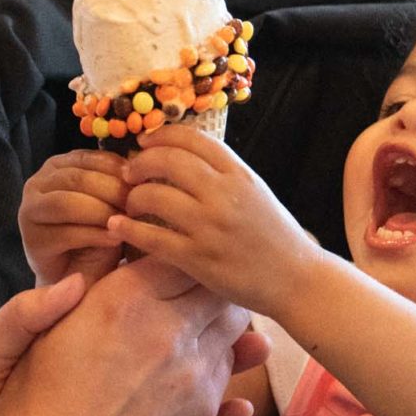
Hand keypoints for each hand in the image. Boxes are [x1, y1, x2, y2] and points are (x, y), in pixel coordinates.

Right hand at [0, 253, 265, 415]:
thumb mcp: (47, 327)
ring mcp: (192, 374)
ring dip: (217, 321)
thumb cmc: (33, 403)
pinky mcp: (203, 412)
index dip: (177, 250)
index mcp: (125, 300)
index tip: (170, 256)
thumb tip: (118, 240)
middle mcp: (167, 331)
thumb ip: (88, 278)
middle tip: (190, 286)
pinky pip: (229, 370)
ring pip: (232, 327)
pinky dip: (219, 360)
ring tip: (190, 325)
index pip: (179, 252)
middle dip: (207, 283)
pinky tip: (190, 366)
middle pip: (216, 287)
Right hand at [19, 149, 127, 285]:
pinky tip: (115, 239)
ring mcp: (29, 211)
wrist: (76, 273)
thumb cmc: (96, 232)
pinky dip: (95, 235)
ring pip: (68, 204)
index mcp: (57, 166)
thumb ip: (115, 181)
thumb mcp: (108, 200)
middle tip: (136, 205)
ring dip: (102, 212)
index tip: (140, 182)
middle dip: (111, 191)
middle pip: (78, 179)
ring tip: (126, 222)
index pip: (89, 158)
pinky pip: (66, 233)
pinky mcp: (32, 240)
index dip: (117, 168)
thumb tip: (138, 166)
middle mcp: (37, 183)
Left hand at [107, 125, 318, 318]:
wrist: (296, 280)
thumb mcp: (256, 191)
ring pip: (154, 196)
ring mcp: (211, 227)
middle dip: (140, 163)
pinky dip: (128, 229)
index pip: (192, 139)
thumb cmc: (275, 236)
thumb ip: (223, 173)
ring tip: (129, 203)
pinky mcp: (199, 259)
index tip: (145, 142)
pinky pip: (152, 237)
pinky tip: (118, 227)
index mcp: (240, 174)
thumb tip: (181, 155)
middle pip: (167, 160)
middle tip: (130, 173)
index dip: (161, 135)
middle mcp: (225, 194)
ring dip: (133, 197)